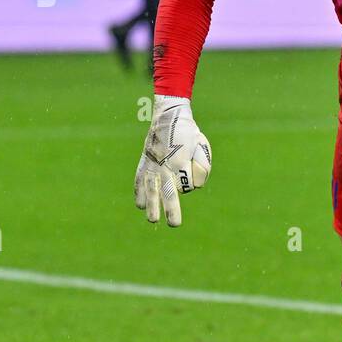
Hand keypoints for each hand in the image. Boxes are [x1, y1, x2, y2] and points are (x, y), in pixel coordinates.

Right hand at [134, 95, 211, 226]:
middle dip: (171, 210)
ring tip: (152, 219)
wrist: (169, 116)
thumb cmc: (188, 133)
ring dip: (152, 205)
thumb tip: (197, 185)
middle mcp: (165, 166)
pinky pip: (140, 180)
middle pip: (167, 193)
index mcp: (180, 161)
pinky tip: (140, 204)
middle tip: (174, 224)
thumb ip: (202, 166)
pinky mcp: (145, 162)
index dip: (187, 188)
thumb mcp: (201, 146)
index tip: (187, 188)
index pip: (186, 185)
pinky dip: (139, 192)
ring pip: (151, 189)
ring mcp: (152, 164)